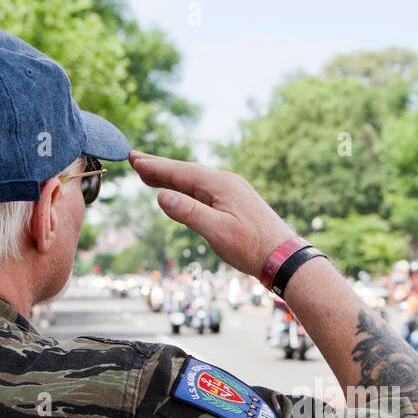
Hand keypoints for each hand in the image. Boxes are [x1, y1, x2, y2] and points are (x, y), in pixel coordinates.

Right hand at [130, 152, 296, 276]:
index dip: (155, 167)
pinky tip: (182, 193)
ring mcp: (234, 192)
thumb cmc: (252, 247)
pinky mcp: (238, 203)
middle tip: (136, 162)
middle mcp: (227, 182)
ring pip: (196, 182)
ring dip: (173, 179)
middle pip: (187, 172)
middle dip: (160, 168)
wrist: (284, 258)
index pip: (180, 172)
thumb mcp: (217, 231)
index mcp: (221, 184)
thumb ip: (189, 212)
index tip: (134, 159)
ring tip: (151, 176)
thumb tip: (162, 196)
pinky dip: (188, 189)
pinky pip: (206, 191)